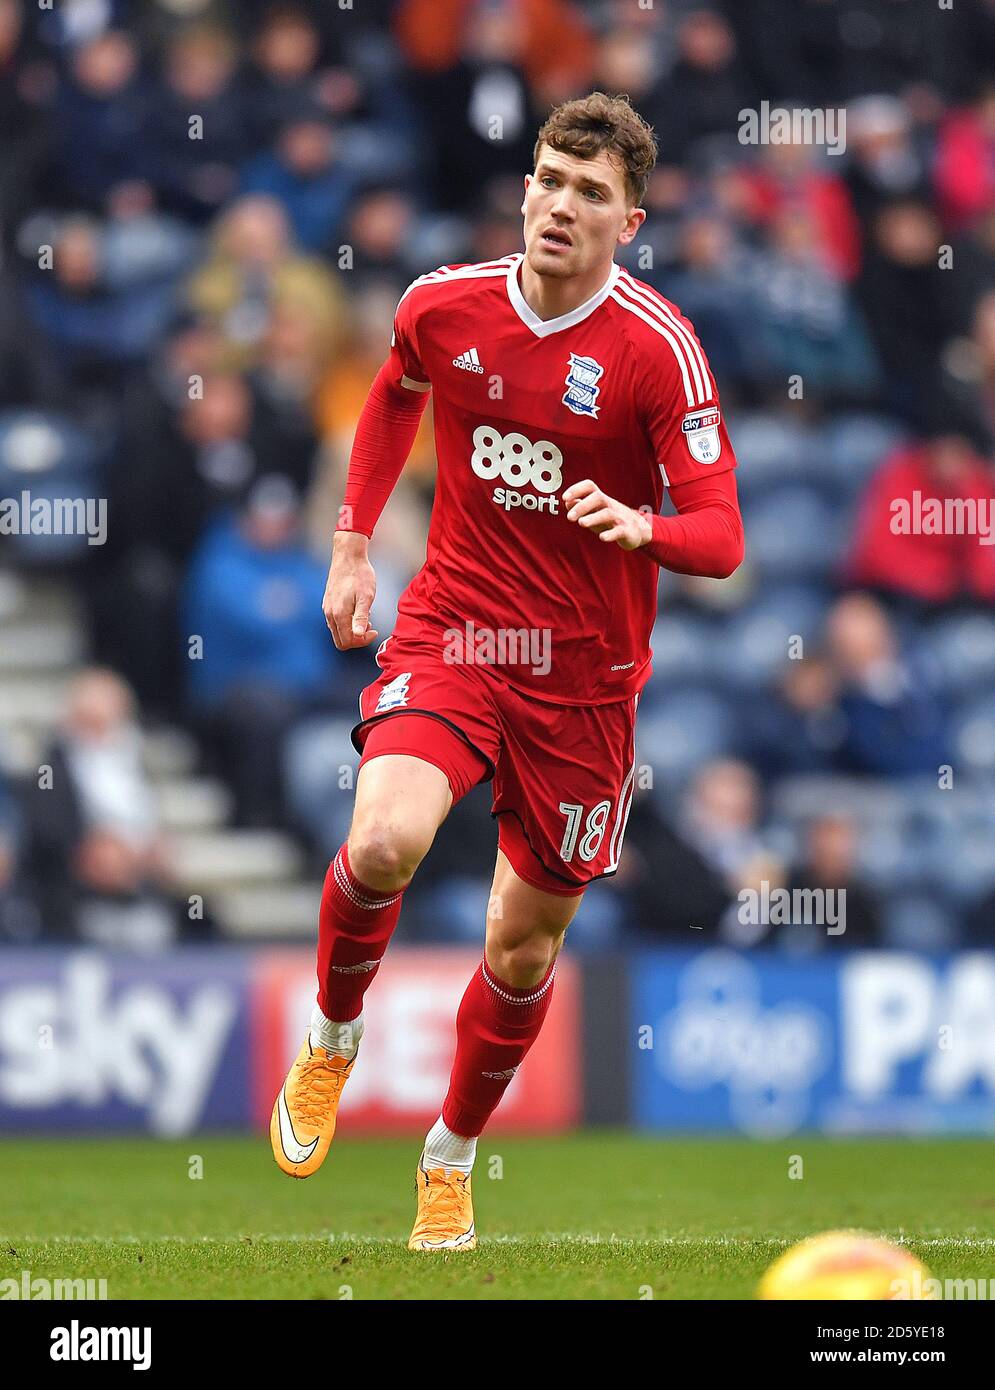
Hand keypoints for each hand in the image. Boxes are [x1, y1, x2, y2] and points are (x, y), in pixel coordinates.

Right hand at [323, 532, 379, 648]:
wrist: (348, 556)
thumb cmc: (360, 575)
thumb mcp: (366, 597)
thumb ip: (361, 617)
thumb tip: (357, 635)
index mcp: (338, 614)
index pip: (347, 642)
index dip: (363, 641)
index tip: (375, 630)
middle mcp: (329, 614)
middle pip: (341, 640)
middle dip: (357, 639)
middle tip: (370, 625)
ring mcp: (327, 608)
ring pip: (338, 631)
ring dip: (353, 629)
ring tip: (365, 615)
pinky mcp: (328, 602)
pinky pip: (336, 621)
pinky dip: (347, 621)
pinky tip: (358, 609)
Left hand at [562, 479, 652, 549]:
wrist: (638, 530)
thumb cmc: (610, 520)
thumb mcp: (595, 512)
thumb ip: (580, 506)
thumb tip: (567, 502)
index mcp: (601, 500)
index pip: (590, 487)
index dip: (577, 489)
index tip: (564, 498)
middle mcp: (610, 505)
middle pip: (598, 498)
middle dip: (582, 506)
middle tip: (569, 518)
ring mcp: (619, 517)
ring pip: (607, 514)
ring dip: (593, 518)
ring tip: (581, 523)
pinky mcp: (626, 531)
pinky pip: (619, 531)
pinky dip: (611, 534)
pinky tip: (602, 537)